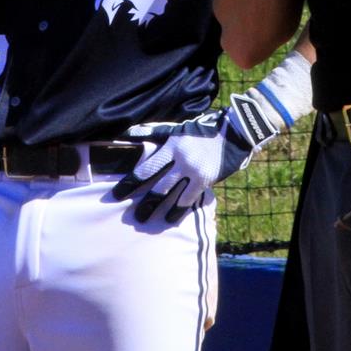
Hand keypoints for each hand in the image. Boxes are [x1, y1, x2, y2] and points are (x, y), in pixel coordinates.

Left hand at [115, 109, 255, 223]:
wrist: (233, 133)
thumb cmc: (201, 130)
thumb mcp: (177, 128)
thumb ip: (154, 133)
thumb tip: (130, 134)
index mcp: (171, 147)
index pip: (146, 168)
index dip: (130, 183)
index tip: (116, 194)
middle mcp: (182, 162)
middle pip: (158, 186)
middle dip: (144, 203)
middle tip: (133, 215)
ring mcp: (195, 173)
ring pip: (173, 196)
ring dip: (159, 210)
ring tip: (147, 221)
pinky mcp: (206, 181)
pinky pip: (189, 200)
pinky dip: (178, 210)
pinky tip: (169, 219)